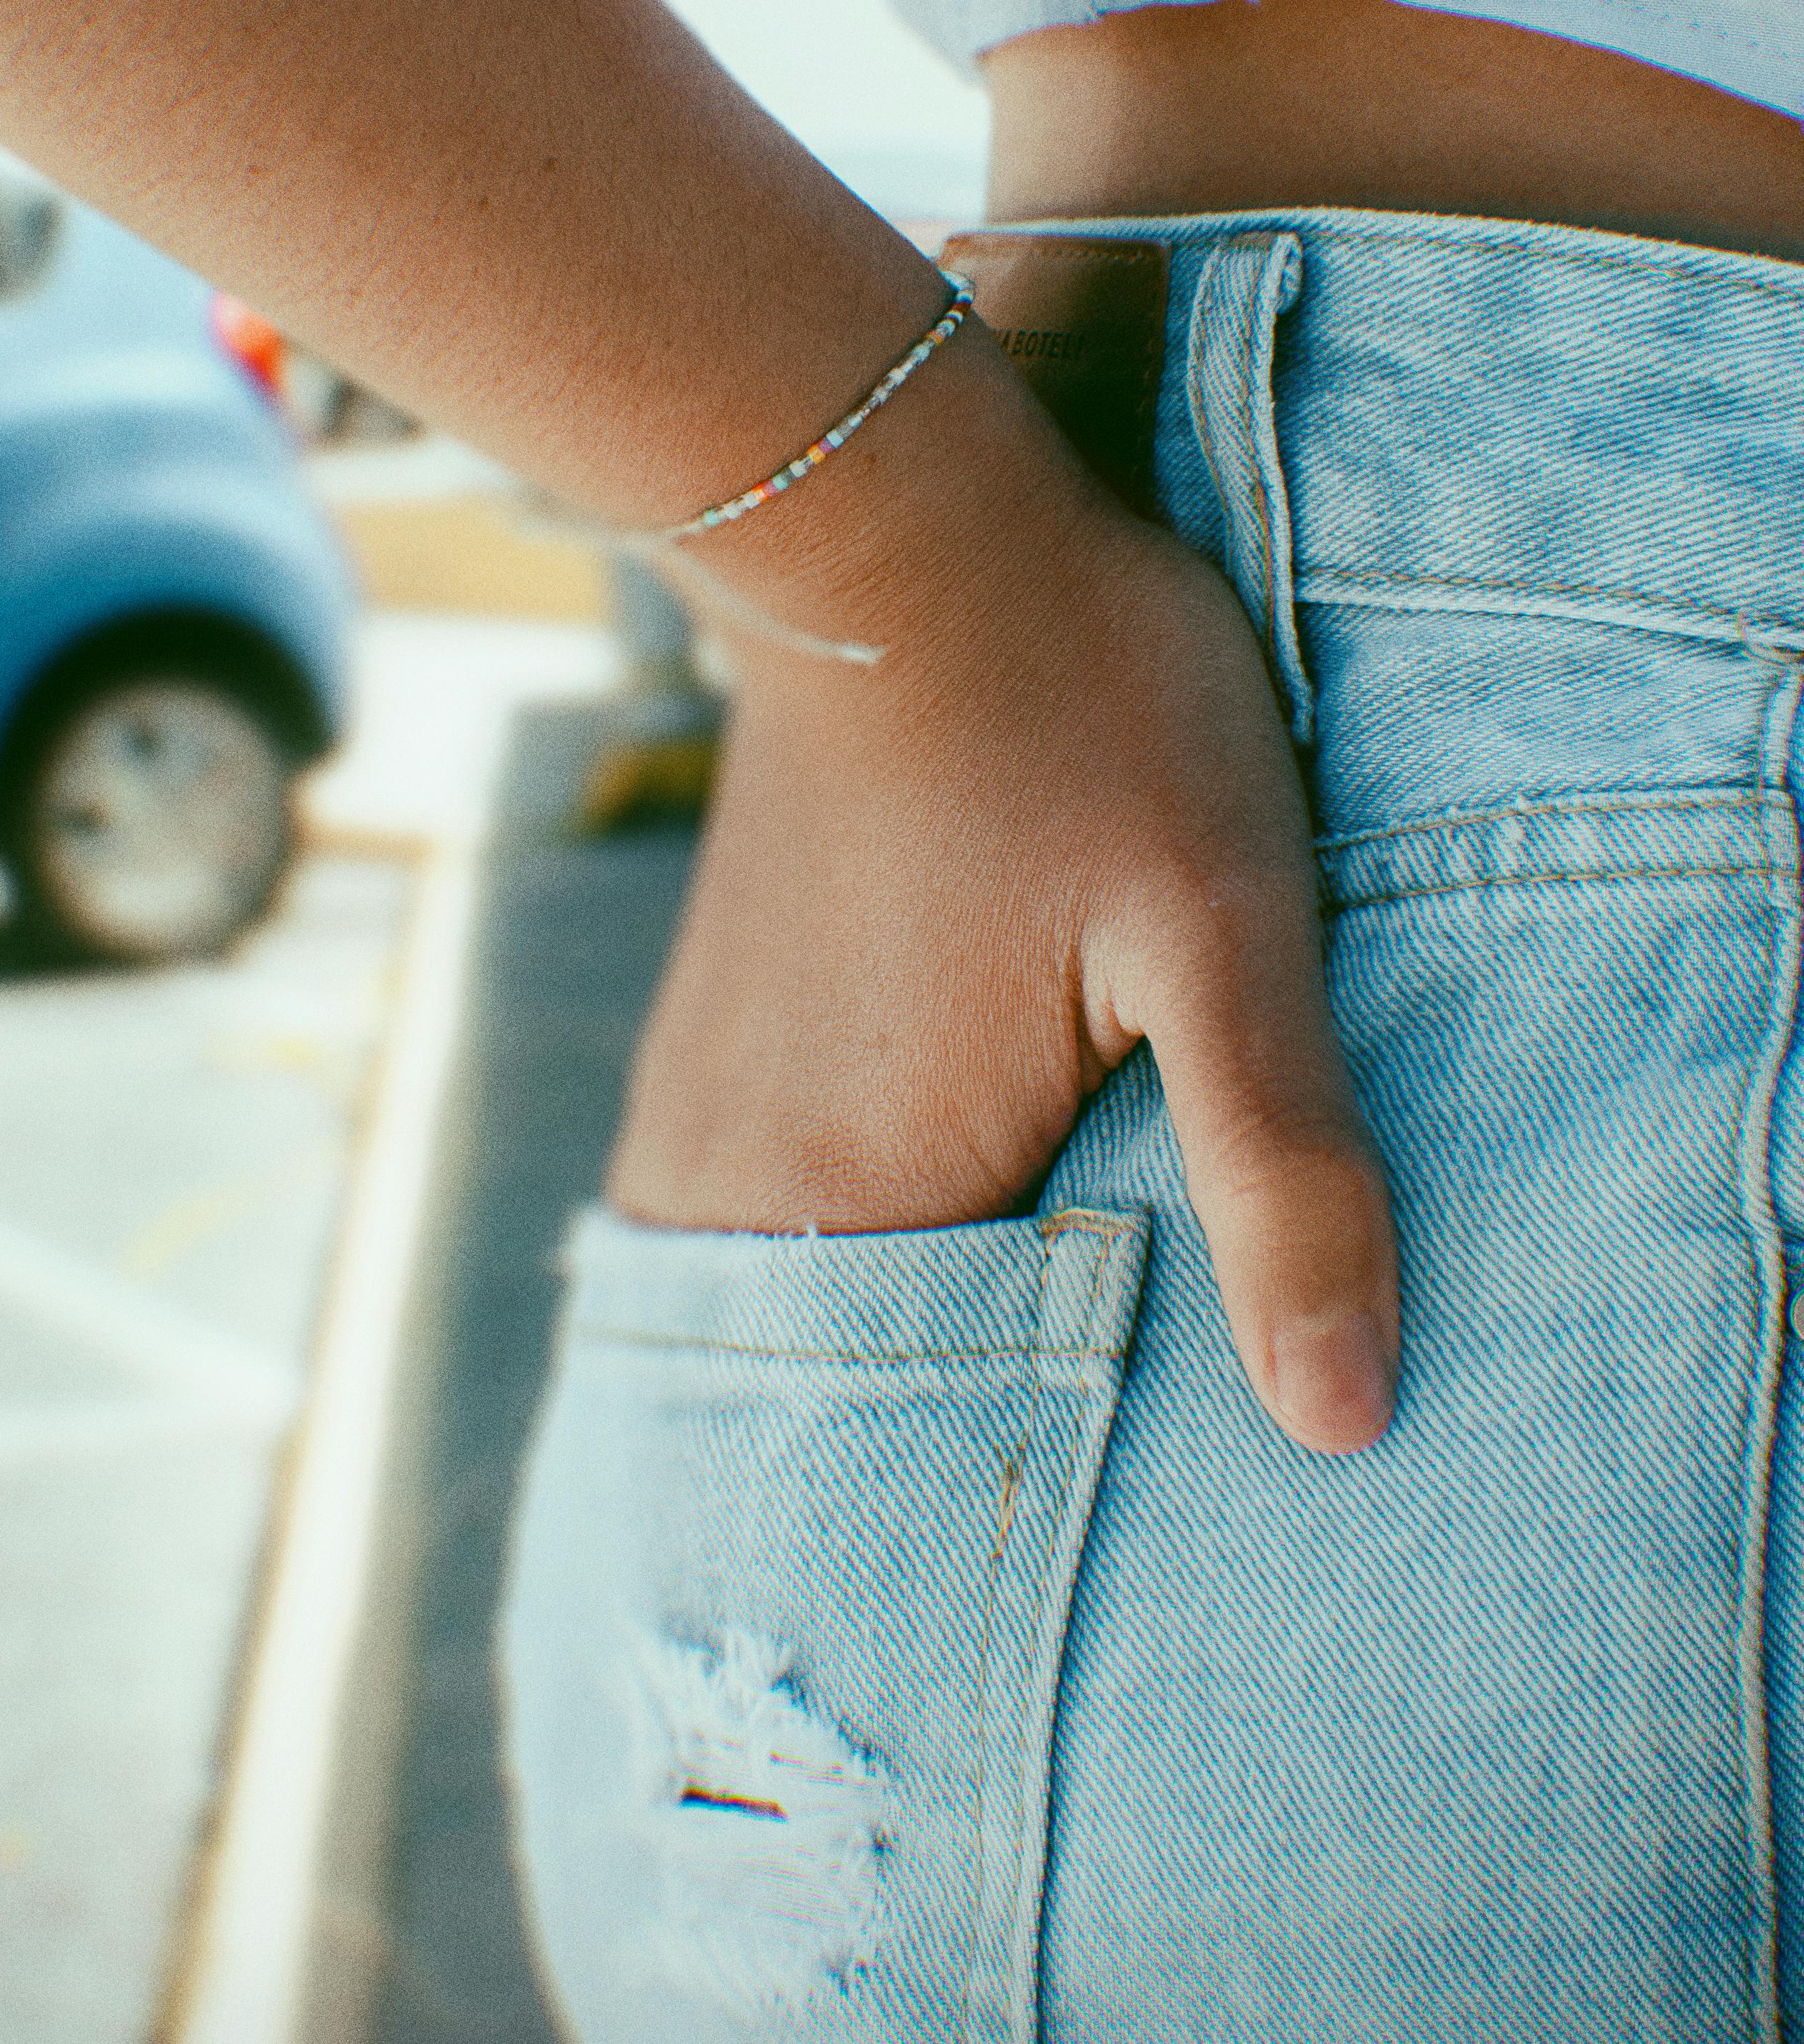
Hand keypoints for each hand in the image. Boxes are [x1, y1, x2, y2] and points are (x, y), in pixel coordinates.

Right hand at [604, 378, 1399, 1459]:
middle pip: (844, 1397)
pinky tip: (940, 1201)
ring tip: (1017, 1321)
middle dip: (960, 1431)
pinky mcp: (702, 1036)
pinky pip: (758, 1211)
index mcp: (853, 1191)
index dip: (1027, 1499)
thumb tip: (1347, 1420)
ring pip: (793, 1307)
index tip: (1113, 1523)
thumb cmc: (1075, 703)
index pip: (917, 1459)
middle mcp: (733, 1178)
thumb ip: (1283, 1164)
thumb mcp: (1226, 920)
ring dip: (899, 1330)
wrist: (888, 520)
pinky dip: (848, 1241)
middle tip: (1089, 1422)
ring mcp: (696, 1104)